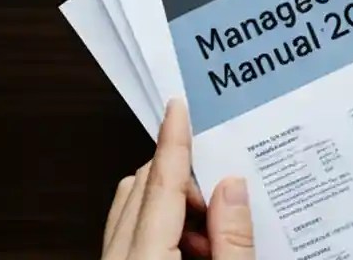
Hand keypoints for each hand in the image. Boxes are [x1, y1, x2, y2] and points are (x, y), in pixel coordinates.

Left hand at [102, 98, 256, 258]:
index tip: (177, 107)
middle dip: (185, 184)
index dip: (172, 143)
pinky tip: (194, 252)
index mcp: (145, 259)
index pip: (160, 187)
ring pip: (132, 208)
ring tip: (210, 239)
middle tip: (222, 206)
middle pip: (143, 189)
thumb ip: (233, 241)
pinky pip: (129, 233)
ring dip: (173, 208)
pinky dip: (161, 229)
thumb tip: (232, 187)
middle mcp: (119, 259)